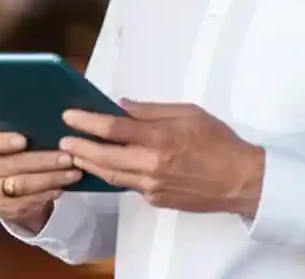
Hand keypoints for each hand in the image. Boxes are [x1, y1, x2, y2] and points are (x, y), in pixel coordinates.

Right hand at [0, 130, 83, 233]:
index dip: (2, 141)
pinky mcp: (6, 207)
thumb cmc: (24, 153)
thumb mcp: (23, 140)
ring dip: (51, 178)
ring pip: (22, 184)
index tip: (24, 140)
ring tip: (74, 172)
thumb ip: (30, 130)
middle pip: (10, 164)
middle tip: (68, 157)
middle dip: (42, 160)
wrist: (18, 191)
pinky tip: (64, 187)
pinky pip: (28, 201)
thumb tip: (60, 118)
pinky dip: (48, 193)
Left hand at [61, 99, 264, 217]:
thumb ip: (152, 110)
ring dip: (89, 164)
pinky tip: (104, 166)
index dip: (88, 121)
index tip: (70, 114)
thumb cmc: (218, 142)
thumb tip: (122, 105)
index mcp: (160, 138)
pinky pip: (127, 185)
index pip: (114, 128)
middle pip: (104, 157)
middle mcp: (152, 164)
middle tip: (63, 137)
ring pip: (111, 175)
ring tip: (74, 152)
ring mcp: (152, 186)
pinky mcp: (155, 199)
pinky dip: (112, 174)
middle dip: (79, 146)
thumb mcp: (189, 113)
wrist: (240, 180)